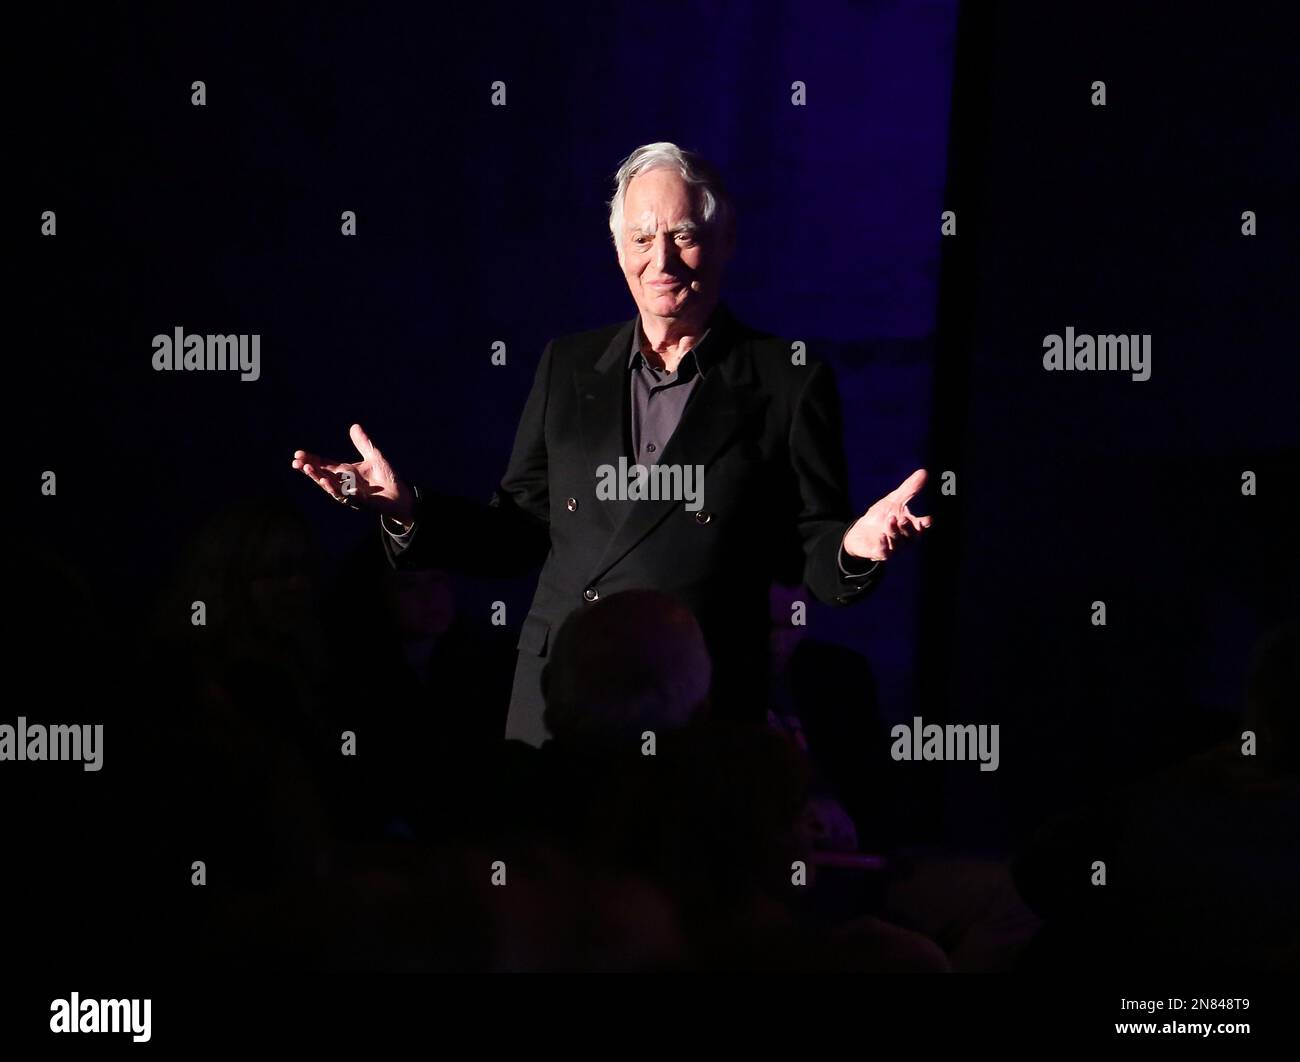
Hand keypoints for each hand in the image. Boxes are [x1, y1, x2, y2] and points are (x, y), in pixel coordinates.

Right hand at [291, 423, 414, 524]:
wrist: (401, 495)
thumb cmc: (387, 478)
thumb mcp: (374, 456)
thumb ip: (363, 443)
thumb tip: (354, 426)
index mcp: (345, 472)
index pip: (324, 464)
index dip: (311, 459)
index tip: (297, 454)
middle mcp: (344, 482)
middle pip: (322, 474)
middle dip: (309, 469)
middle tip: (295, 462)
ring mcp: (350, 492)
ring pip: (329, 485)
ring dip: (317, 477)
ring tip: (307, 469)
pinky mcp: (360, 501)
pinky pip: (345, 494)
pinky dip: (335, 488)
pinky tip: (326, 481)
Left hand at [842, 468, 932, 561]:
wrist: (861, 531)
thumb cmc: (882, 516)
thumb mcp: (894, 500)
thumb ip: (909, 489)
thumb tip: (924, 472)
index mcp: (911, 527)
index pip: (921, 526)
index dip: (925, 524)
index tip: (928, 520)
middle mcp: (904, 539)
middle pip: (910, 536)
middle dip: (908, 527)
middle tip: (903, 518)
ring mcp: (893, 547)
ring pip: (897, 543)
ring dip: (894, 532)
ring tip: (891, 519)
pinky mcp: (880, 553)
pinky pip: (884, 552)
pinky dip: (884, 545)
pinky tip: (881, 536)